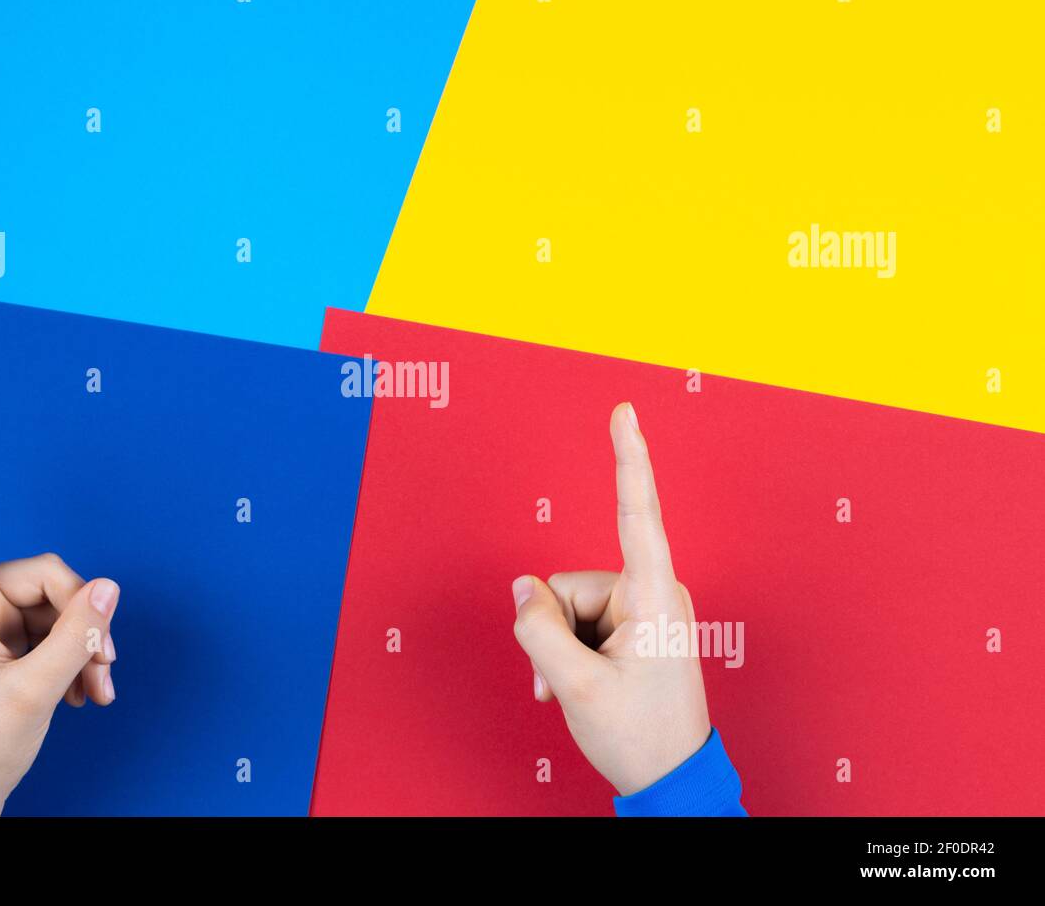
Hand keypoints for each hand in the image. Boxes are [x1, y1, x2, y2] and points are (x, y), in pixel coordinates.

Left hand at [0, 411, 120, 815]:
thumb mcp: (33, 692)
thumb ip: (76, 637)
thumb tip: (110, 588)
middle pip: (48, 576)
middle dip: (84, 620)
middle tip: (103, 666)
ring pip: (62, 606)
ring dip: (87, 647)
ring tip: (98, 688)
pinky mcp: (11, 644)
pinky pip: (60, 630)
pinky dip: (80, 658)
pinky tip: (89, 691)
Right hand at [511, 402, 710, 795]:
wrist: (669, 781)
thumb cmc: (639, 736)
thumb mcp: (574, 685)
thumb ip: (537, 628)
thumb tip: (522, 589)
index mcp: (653, 597)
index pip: (637, 514)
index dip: (628, 458)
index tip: (624, 410)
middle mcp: (652, 593)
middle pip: (570, 584)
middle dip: (552, 630)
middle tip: (565, 682)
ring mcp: (643, 611)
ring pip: (567, 606)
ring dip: (557, 649)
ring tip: (574, 689)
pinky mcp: (634, 627)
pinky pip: (578, 622)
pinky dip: (566, 654)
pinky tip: (571, 687)